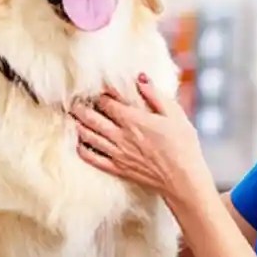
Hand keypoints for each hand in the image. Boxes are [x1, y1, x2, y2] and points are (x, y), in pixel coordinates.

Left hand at [69, 73, 213, 204]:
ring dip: (78, 126)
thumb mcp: (174, 114)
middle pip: (92, 119)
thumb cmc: (183, 145)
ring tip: (73, 118)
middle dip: (81, 109)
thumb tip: (140, 78)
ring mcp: (117, 153)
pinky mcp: (118, 169)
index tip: (96, 90)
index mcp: (134, 120)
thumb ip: (155, 95)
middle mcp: (121, 136)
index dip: (99, 95)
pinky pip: (93, 159)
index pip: (107, 103)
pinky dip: (83, 151)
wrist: (183, 179)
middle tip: (74, 102)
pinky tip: (79, 144)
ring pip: (89, 137)